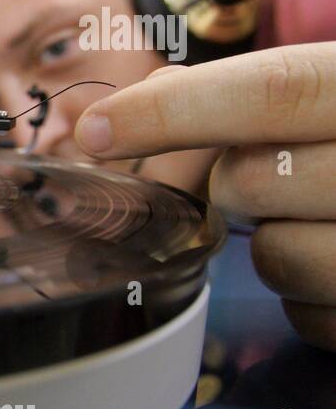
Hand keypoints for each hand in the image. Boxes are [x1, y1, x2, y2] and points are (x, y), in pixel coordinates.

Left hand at [74, 42, 335, 350]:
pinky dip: (311, 303)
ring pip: (274, 257)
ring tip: (332, 226)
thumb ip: (266, 94)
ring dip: (277, 247)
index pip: (276, 88)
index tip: (96, 129)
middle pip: (251, 181)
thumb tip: (147, 100)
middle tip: (279, 179)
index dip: (174, 109)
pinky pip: (309, 320)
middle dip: (235, 185)